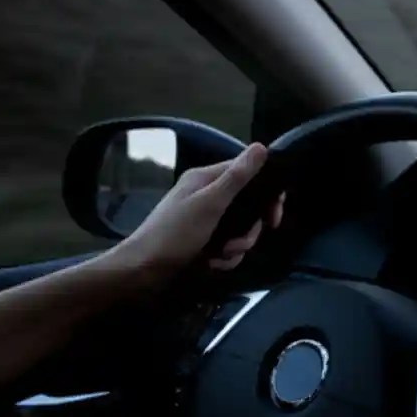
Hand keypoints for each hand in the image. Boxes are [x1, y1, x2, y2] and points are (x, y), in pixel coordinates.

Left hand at [111, 143, 283, 282]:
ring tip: (220, 256)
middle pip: (248, 206)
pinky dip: (225, 258)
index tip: (274, 215)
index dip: (266, 191)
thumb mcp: (210, 203)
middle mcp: (207, 195)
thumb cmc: (175, 233)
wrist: (142, 270)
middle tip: (239, 244)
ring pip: (240, 230)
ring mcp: (205, 219)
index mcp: (206, 179)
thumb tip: (262, 146)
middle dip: (249, 230)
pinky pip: (228, 247)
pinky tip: (212, 264)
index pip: (247, 173)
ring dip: (236, 247)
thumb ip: (237, 177)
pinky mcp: (203, 240)